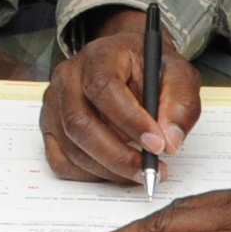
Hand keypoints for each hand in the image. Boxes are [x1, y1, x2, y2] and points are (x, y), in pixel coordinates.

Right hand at [43, 8, 200, 181]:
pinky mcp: (50, 127)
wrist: (128, 61)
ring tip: (141, 171)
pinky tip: (115, 171)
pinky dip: (89, 175)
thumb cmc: (150, 69)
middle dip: (118, 155)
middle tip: (150, 170)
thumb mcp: (178, 75)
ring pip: (72, 146)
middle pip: (80, 123)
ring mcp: (55, 103)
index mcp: (99, 56)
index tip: (157, 144)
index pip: (104, 88)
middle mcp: (68, 77)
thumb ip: (180, 104)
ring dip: (109, 169)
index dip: (130, 120)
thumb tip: (170, 142)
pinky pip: (61, 161)